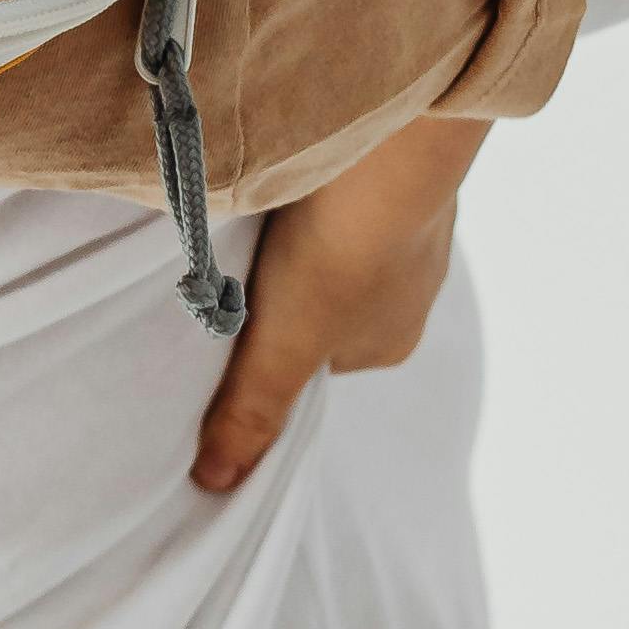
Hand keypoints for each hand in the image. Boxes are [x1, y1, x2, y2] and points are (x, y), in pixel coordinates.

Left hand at [190, 122, 483, 491]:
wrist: (394, 144)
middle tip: (239, 262)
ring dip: (302, 237)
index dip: (269, 340)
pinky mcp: (401, 173)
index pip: (310, 360)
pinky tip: (300, 180)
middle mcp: (412, 293)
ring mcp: (413, 229)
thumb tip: (215, 484)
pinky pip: (349, 194)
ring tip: (265, 217)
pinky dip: (323, 193)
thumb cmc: (341, 253)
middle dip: (285, 288)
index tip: (236, 312)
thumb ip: (251, 411)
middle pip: (323, 304)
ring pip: (337, 246)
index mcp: (389, 344)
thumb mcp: (281, 345)